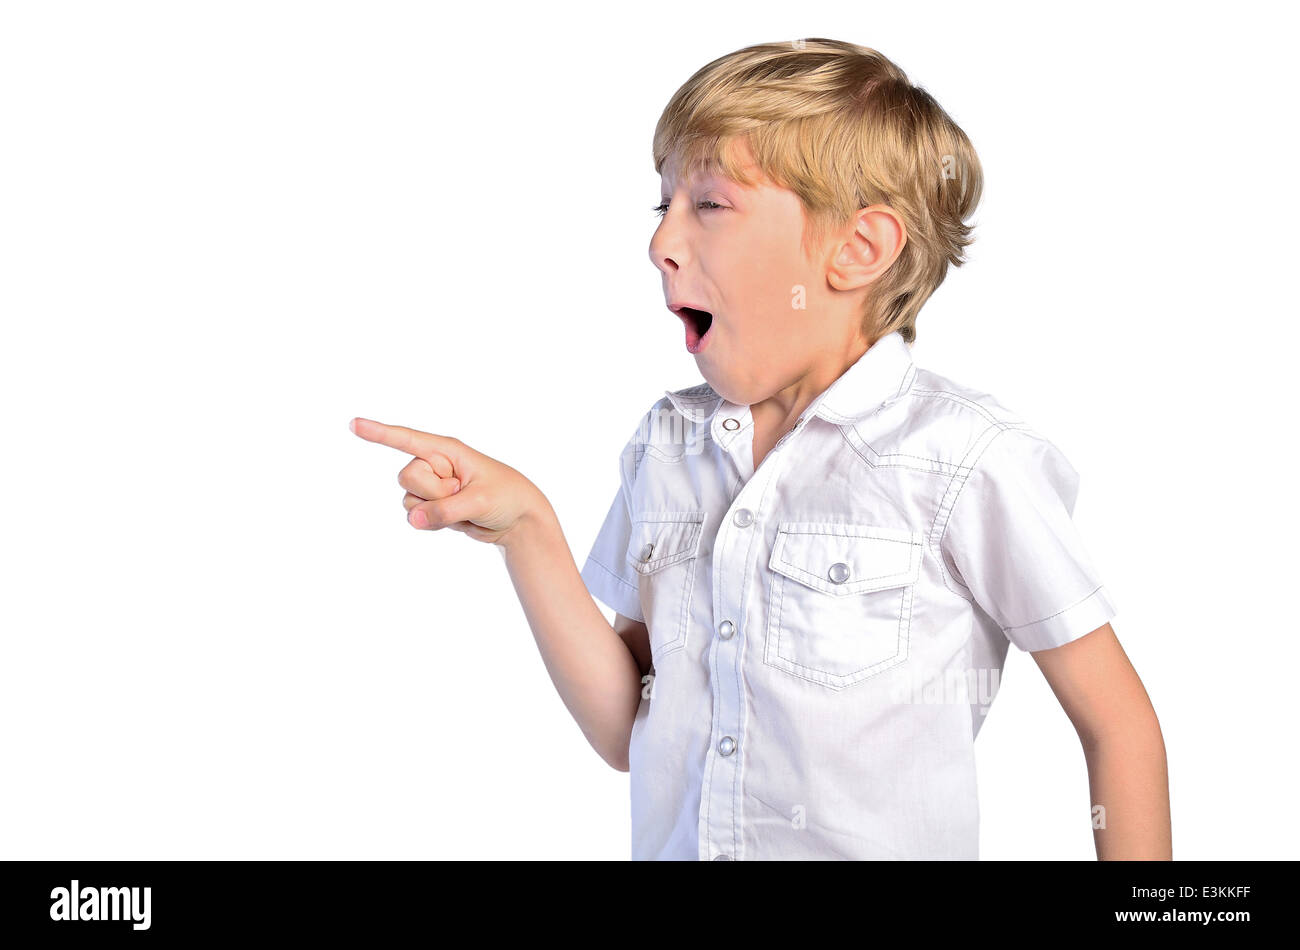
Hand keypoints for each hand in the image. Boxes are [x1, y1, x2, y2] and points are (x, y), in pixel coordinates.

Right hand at [350, 416, 546, 545]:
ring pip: (409, 501)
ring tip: (464, 507)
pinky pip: (417, 517)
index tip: (353, 424)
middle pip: (407, 477)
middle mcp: (436, 464)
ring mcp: (433, 486)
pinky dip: (435, 523)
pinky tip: (458, 520)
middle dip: (432, 492)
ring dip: (434, 511)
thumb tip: (412, 519)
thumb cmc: (506, 498)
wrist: (519, 520)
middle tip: (462, 493)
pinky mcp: (433, 506)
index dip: (379, 432)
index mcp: (448, 450)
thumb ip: (444, 510)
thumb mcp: (479, 501)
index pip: (407, 439)